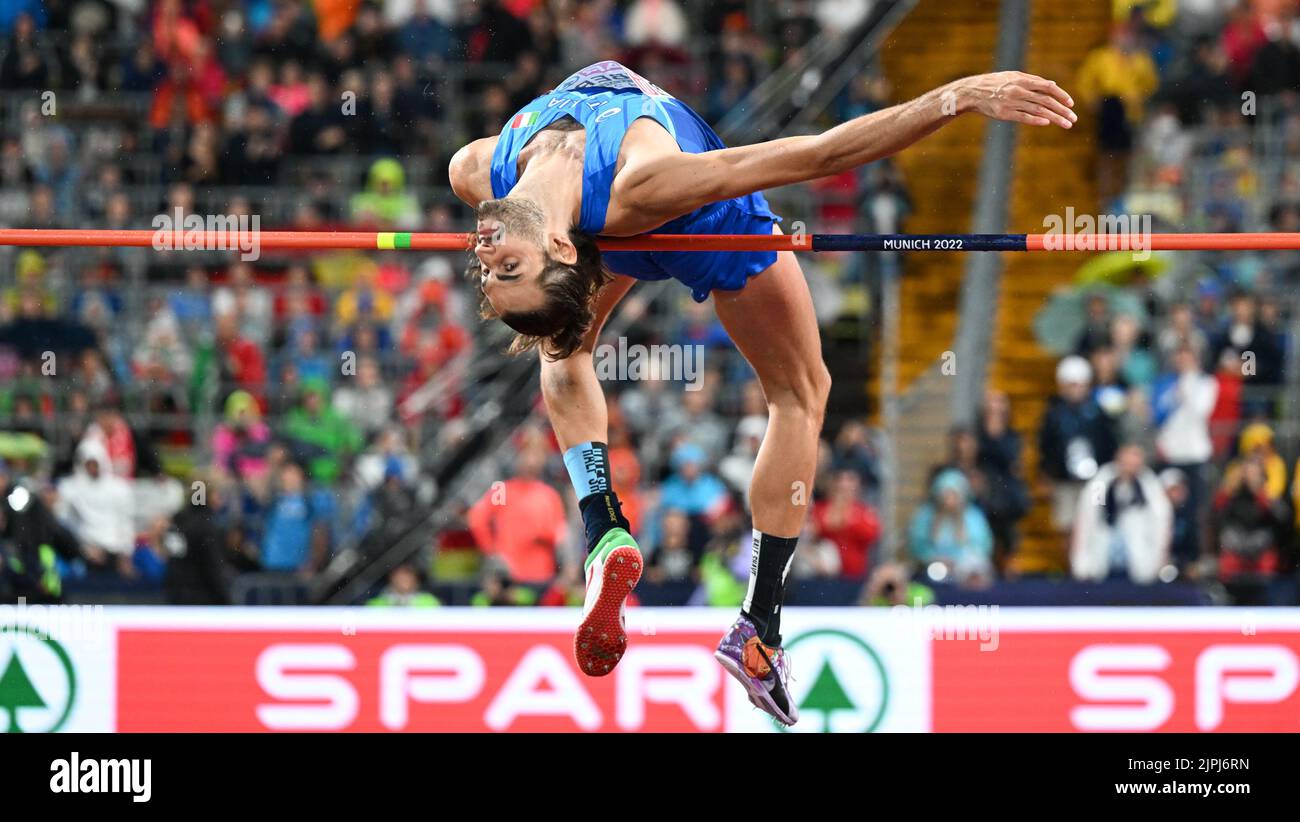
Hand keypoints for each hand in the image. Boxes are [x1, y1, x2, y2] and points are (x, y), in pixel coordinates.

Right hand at [956, 72, 1075, 127]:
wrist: (972, 92)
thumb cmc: (994, 83)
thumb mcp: (1013, 76)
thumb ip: (1032, 80)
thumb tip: (1051, 84)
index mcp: (1022, 79)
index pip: (1048, 86)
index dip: (1061, 94)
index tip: (1071, 104)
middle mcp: (1019, 90)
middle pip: (1046, 100)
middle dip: (1062, 110)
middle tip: (1074, 118)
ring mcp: (1012, 102)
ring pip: (1038, 110)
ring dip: (1055, 118)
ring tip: (1066, 124)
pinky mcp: (1004, 113)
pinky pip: (1023, 117)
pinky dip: (1036, 120)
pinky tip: (1047, 123)